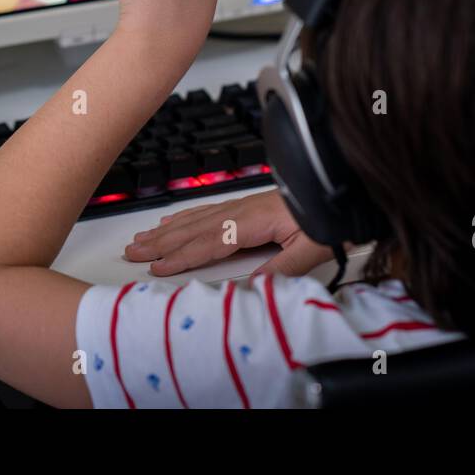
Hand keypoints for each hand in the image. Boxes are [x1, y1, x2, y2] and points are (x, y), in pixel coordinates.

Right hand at [125, 190, 332, 275]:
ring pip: (197, 218)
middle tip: (132, 251)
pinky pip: (208, 210)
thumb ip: (281, 268)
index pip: (208, 243)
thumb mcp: (313, 247)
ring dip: (168, 230)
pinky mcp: (248, 204)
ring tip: (143, 238)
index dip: (180, 257)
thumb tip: (249, 288)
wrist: (343, 186)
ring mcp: (243, 205)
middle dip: (161, 242)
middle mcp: (243, 210)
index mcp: (253, 221)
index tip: (155, 268)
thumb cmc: (330, 215)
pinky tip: (175, 221)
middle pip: (193, 229)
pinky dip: (186, 216)